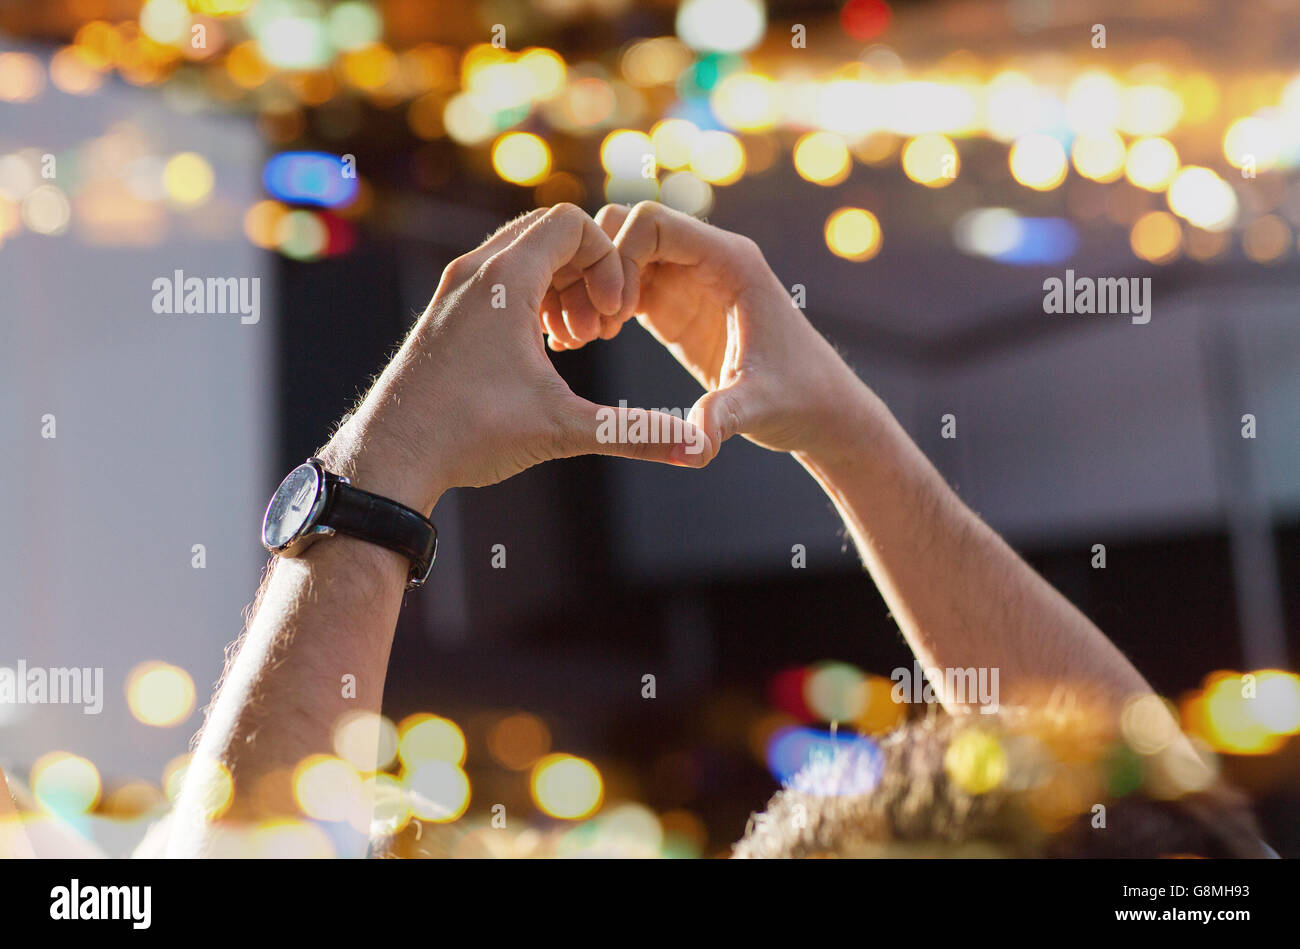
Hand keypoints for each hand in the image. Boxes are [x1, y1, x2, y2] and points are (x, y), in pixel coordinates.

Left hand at [320, 203, 712, 513]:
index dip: (608, 262)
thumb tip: (700, 450)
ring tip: (572, 343)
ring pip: (521, 257)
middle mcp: (474, 271)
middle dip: (588, 273)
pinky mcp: (444, 315)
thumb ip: (635, 433)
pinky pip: (497, 281)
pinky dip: (530, 301)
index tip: (615, 317)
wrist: (389, 459)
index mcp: (504, 279)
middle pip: (549, 234)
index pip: (572, 223)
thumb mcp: (562, 429)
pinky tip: (541, 352)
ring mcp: (453, 291)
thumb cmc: (469, 435)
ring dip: (559, 287)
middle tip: (598, 329)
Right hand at [547, 201, 865, 463]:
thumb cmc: (800, 400)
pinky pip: (621, 282)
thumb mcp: (760, 407)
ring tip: (585, 336)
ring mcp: (686, 280)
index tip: (615, 314)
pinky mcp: (672, 306)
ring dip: (593, 284)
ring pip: (618, 250)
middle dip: (598, 269)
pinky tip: (589, 340)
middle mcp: (706, 260)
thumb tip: (695, 443)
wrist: (817, 411)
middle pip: (626, 225)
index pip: (653, 223)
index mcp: (730, 261)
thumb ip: (725, 416)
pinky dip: (598, 302)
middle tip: (590, 327)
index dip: (620, 259)